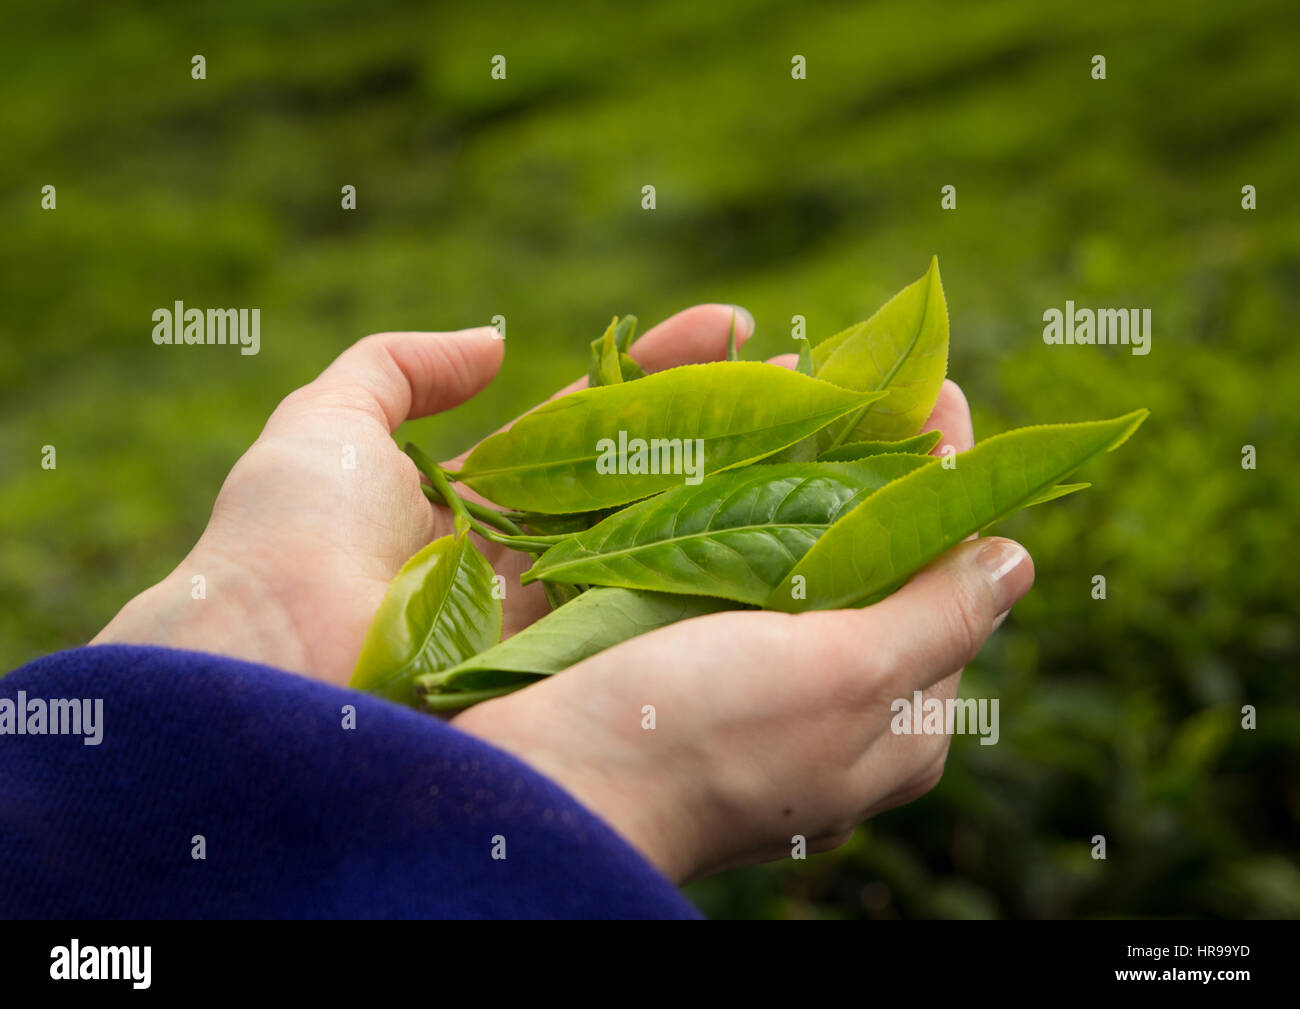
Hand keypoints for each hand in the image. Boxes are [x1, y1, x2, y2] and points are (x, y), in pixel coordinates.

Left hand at [92, 306, 755, 683]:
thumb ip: (396, 366)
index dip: (661, 371)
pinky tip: (804, 511)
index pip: (594, 425)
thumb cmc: (291, 543)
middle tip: (809, 373)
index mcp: (483, 504)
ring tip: (830, 422)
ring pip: (673, 534)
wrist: (280, 670)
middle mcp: (537, 561)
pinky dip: (733, 558)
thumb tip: (489, 341)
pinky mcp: (586, 661)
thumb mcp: (328, 428)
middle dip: (727, 420)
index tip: (732, 323)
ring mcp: (566, 612)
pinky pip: (667, 599)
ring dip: (750, 480)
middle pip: (649, 476)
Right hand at [453, 381, 1034, 882]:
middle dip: (858, 467)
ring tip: (779, 373)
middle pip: (859, 563)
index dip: (943, 489)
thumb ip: (936, 616)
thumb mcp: (846, 680)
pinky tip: (703, 426)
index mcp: (887, 723)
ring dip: (784, 461)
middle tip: (849, 376)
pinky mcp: (662, 650)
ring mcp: (737, 674)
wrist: (546, 789)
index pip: (942, 585)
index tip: (935, 391)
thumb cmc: (705, 739)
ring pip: (778, 549)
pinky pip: (703, 554)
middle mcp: (820, 699)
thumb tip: (1016, 559)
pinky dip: (707, 486)